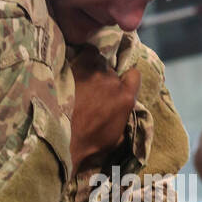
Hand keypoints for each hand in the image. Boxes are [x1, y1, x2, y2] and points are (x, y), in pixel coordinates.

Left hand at [70, 46, 140, 174]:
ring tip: (80, 78)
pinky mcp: (74, 69)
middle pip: (111, 69)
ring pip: (95, 60)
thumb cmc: (93, 142)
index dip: (127, 79)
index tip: (119, 84)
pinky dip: (76, 63)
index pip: (134, 74)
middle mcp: (112, 81)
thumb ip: (123, 113)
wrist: (67, 140)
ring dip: (90, 68)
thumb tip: (121, 107)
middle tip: (93, 88)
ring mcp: (92, 73)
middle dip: (104, 77)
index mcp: (125, 97)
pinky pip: (79, 58)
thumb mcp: (117, 133)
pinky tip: (70, 72)